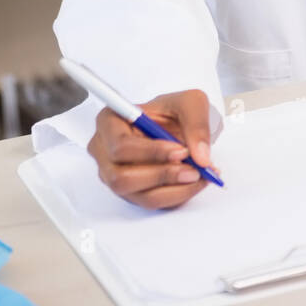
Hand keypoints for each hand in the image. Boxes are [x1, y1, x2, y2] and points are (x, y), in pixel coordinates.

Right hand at [87, 88, 219, 209]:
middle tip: (193, 168)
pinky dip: (178, 195)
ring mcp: (115, 175)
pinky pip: (151, 202)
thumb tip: (200, 156)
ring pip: (138, 194)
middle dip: (163, 175)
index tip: (180, 151)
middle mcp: (105, 151)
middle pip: (122, 177)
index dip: (151, 152)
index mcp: (110, 121)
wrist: (177, 125)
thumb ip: (196, 124)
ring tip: (198, 175)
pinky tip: (194, 181)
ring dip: (173, 189)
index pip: (120, 145)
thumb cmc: (174, 111)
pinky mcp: (131, 192)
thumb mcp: (191, 102)